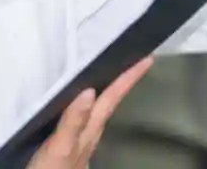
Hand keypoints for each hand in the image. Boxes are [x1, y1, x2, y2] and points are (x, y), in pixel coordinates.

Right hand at [26, 57, 153, 168]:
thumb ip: (74, 121)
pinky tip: (77, 104)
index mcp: (90, 129)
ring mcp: (80, 141)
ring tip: (109, 73)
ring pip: (96, 111)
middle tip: (131, 60)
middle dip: (120, 80)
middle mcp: (89, 133)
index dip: (129, 77)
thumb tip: (90, 91)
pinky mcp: (68, 146)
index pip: (113, 98)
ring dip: (104, 92)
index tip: (146, 59)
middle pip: (109, 102)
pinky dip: (83, 106)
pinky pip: (81, 119)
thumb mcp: (60, 146)